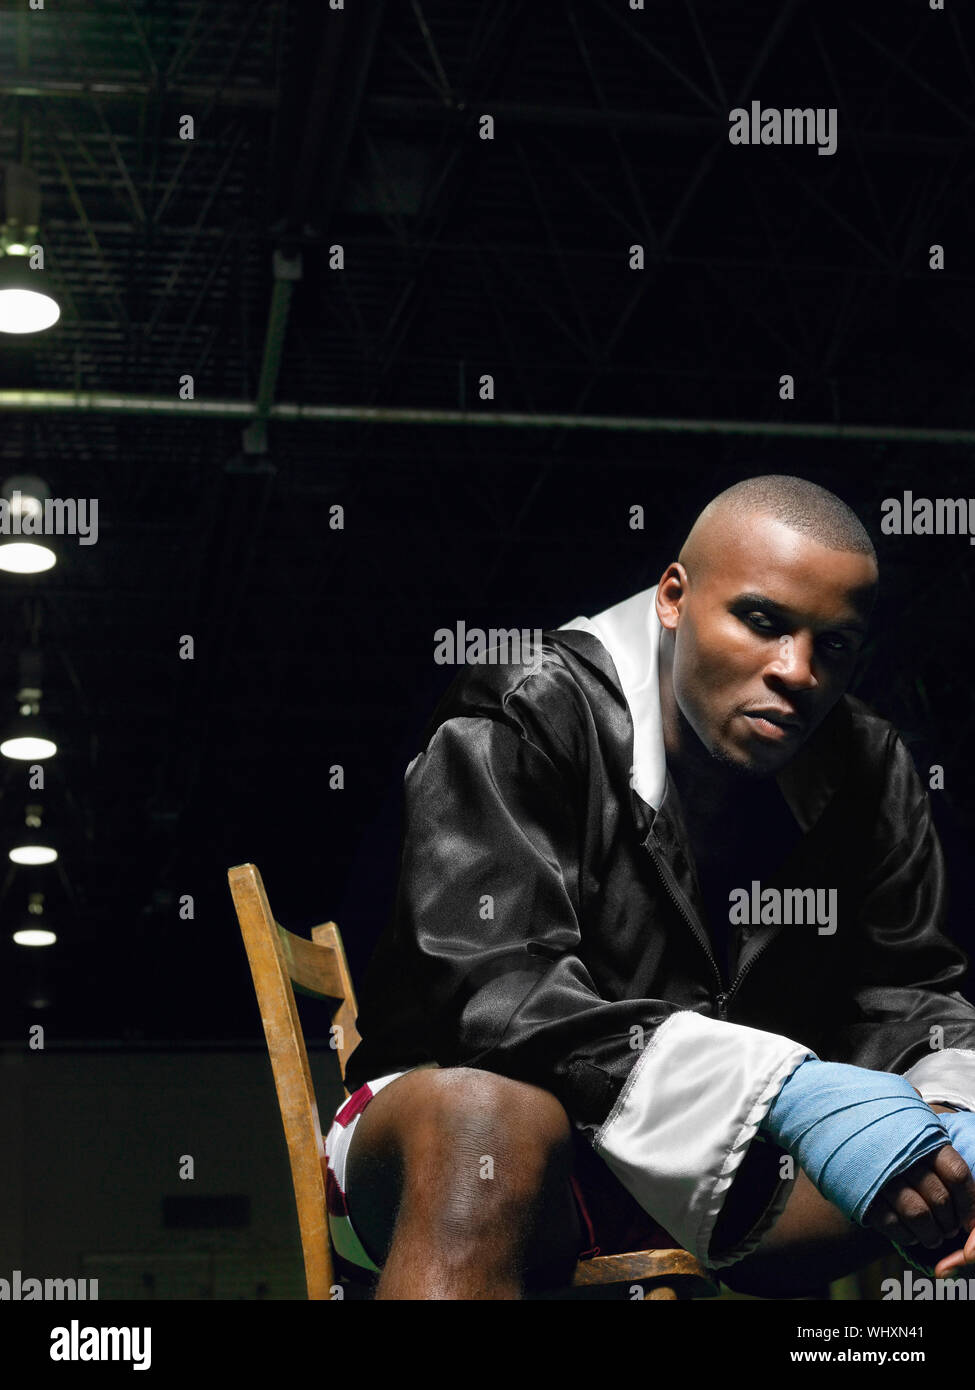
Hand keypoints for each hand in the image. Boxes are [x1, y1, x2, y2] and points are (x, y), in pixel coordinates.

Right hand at [863, 1143, 974, 1268]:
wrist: (854, 1137)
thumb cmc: (902, 1149)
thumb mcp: (927, 1146)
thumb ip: (952, 1173)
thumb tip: (974, 1221)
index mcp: (924, 1140)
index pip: (956, 1174)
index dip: (969, 1204)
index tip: (971, 1225)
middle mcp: (902, 1155)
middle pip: (939, 1198)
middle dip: (950, 1223)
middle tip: (949, 1229)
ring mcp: (880, 1174)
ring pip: (918, 1214)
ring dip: (931, 1234)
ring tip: (933, 1237)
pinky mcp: (863, 1194)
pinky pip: (892, 1223)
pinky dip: (906, 1235)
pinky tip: (910, 1233)